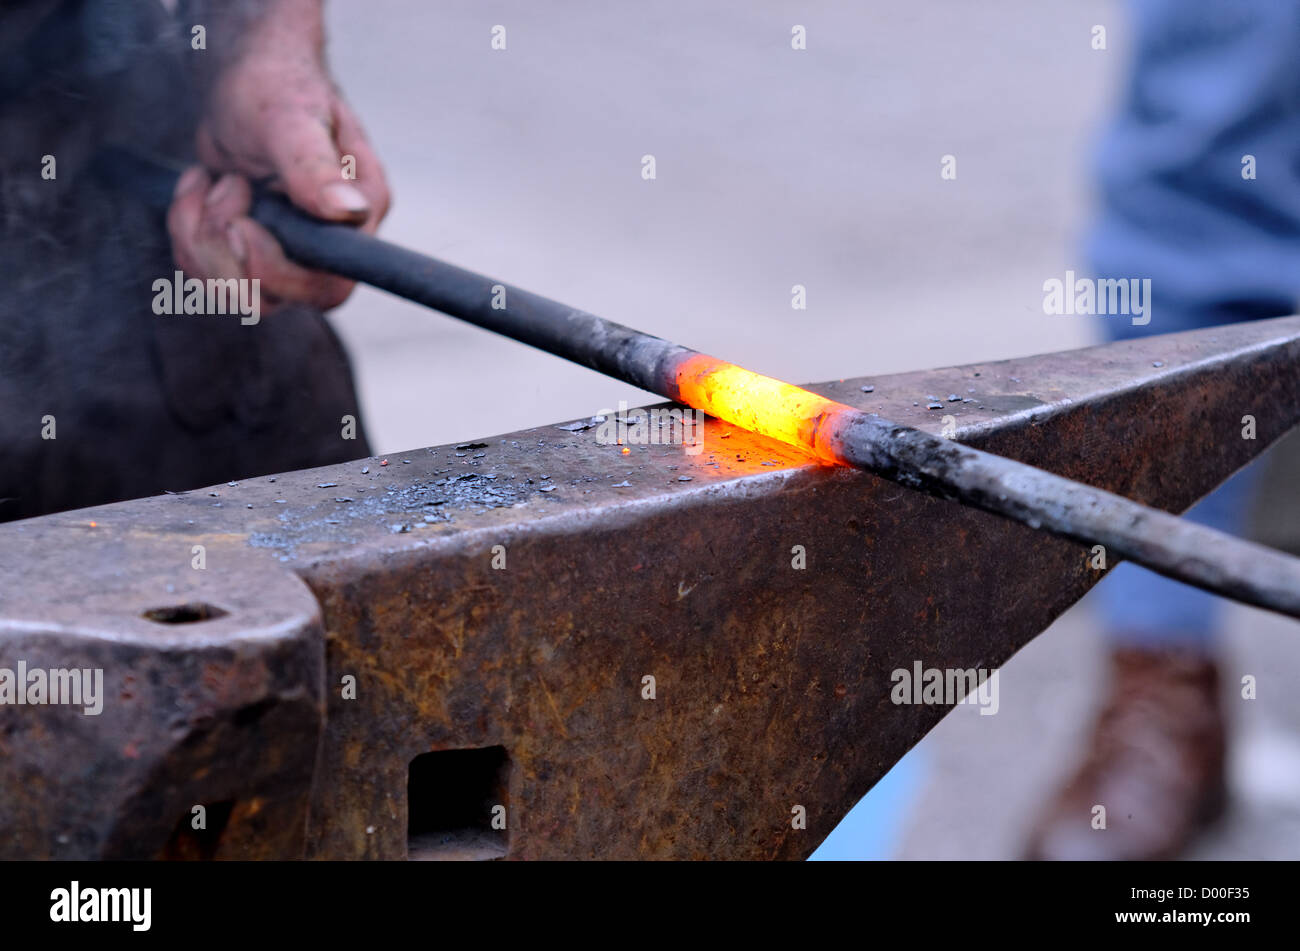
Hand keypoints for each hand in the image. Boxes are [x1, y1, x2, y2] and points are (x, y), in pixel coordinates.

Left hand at [166, 3, 388, 311]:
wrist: (243, 74)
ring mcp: (288, 251)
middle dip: (225, 250)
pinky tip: (201, 186)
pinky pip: (207, 274)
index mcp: (356, 218)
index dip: (277, 274)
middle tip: (224, 185)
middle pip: (273, 298)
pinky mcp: (251, 250)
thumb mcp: (291, 119)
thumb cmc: (275, 83)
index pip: (328, 287)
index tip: (241, 225)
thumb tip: (348, 211)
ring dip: (199, 237)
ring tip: (210, 180)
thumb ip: (316, 167)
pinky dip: (187, 232)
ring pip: (233, 291)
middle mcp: (328, 244)